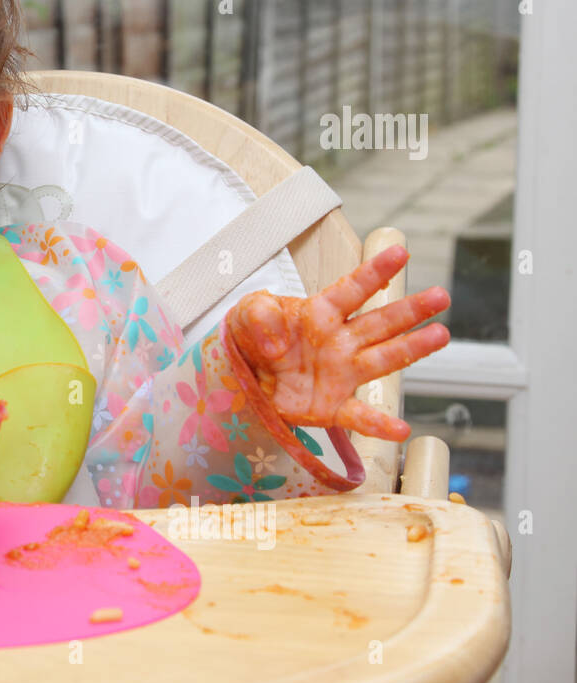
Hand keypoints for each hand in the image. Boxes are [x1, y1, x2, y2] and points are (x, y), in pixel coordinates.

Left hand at [227, 245, 449, 440]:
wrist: (242, 377)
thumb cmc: (251, 337)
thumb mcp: (246, 314)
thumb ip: (260, 315)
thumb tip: (276, 341)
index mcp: (320, 313)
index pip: (351, 290)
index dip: (374, 271)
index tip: (399, 253)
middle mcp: (340, 341)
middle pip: (381, 322)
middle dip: (410, 309)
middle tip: (440, 296)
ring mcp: (341, 374)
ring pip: (383, 360)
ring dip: (412, 348)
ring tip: (440, 335)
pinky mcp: (332, 407)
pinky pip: (359, 416)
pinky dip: (379, 424)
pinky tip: (400, 429)